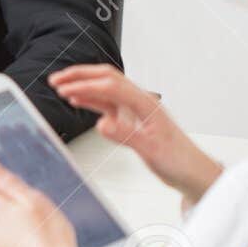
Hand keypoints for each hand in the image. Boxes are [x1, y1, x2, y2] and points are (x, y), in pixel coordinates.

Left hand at [0, 161, 78, 246]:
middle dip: (10, 199)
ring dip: (17, 218)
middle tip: (34, 204)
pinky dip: (21, 234)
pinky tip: (38, 237)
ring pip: (3, 221)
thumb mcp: (33, 200)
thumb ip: (8, 183)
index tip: (0, 171)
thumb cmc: (51, 237)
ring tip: (40, 224)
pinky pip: (10, 237)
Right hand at [48, 65, 220, 205]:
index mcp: (145, 104)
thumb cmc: (178, 160)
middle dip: (80, 75)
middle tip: (56, 79)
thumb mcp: (151, 150)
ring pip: (104, 88)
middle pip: (106, 78)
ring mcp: (134, 109)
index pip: (110, 86)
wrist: (191, 171)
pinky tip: (77, 100)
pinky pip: (106, 103)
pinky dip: (89, 98)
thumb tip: (102, 123)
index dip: (86, 86)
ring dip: (82, 84)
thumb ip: (125, 135)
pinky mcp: (130, 119)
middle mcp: (139, 102)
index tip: (65, 90)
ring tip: (60, 85)